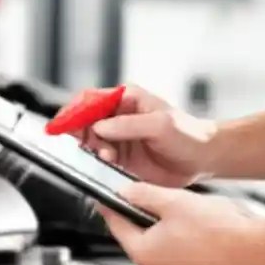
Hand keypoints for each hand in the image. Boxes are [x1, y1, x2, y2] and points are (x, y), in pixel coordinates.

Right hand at [64, 85, 217, 186]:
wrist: (203, 158)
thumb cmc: (188, 134)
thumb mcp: (160, 124)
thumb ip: (128, 125)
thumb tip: (98, 127)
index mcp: (126, 98)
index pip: (90, 99)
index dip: (72, 110)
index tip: (60, 124)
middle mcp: (118, 117)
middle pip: (84, 121)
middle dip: (81, 134)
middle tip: (89, 146)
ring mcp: (118, 138)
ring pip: (89, 142)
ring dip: (92, 150)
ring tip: (108, 157)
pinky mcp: (122, 158)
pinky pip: (99, 160)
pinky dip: (98, 164)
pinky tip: (110, 166)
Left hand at [97, 183, 264, 264]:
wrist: (256, 250)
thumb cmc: (218, 231)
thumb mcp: (172, 201)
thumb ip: (142, 194)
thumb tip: (124, 191)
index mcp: (143, 253)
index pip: (114, 222)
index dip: (112, 200)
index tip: (110, 187)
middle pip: (133, 230)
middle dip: (139, 208)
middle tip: (148, 189)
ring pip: (153, 236)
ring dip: (159, 218)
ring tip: (177, 202)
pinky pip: (171, 244)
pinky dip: (174, 229)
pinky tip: (191, 216)